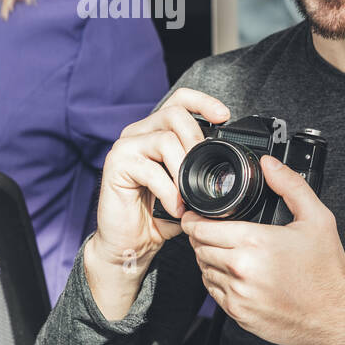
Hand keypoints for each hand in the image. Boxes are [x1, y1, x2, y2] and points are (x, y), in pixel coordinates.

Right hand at [84, 89, 229, 320]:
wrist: (131, 243)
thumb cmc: (157, 216)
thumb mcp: (187, 189)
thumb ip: (200, 171)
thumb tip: (229, 167)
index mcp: (157, 131)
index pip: (179, 100)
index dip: (203, 102)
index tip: (224, 117)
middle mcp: (139, 132)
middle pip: (174, 115)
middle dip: (197, 141)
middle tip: (203, 170)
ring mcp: (125, 146)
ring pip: (165, 140)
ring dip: (183, 170)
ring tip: (188, 196)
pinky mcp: (115, 164)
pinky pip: (150, 169)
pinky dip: (168, 191)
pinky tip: (174, 208)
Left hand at [182, 155, 344, 344]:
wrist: (335, 315)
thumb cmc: (326, 270)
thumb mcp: (316, 218)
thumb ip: (290, 185)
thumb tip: (269, 164)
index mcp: (256, 242)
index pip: (203, 228)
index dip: (194, 220)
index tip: (194, 216)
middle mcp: (242, 269)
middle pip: (199, 247)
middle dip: (201, 237)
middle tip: (211, 231)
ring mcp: (238, 294)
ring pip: (204, 270)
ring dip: (209, 259)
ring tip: (227, 252)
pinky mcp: (238, 314)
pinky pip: (213, 292)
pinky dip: (218, 280)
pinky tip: (235, 274)